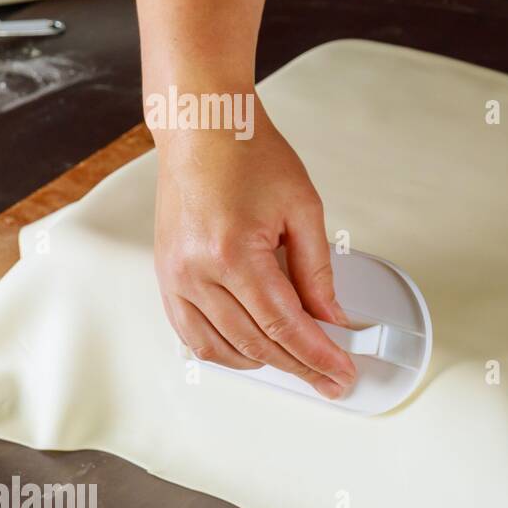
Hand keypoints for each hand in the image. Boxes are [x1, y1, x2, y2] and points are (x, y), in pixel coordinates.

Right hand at [153, 101, 356, 398]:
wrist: (204, 129)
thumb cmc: (248, 155)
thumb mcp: (303, 209)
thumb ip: (318, 271)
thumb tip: (331, 316)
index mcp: (233, 253)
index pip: (284, 325)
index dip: (318, 355)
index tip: (341, 372)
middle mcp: (196, 271)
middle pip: (256, 343)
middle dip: (300, 366)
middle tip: (331, 379)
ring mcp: (175, 277)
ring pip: (221, 348)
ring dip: (264, 364)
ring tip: (299, 365)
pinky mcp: (166, 276)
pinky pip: (191, 334)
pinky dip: (225, 351)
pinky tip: (254, 352)